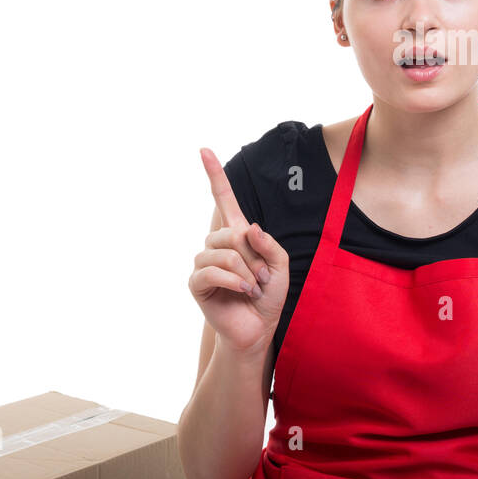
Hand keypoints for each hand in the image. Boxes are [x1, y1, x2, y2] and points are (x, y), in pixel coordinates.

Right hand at [189, 147, 290, 353]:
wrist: (258, 328)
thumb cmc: (269, 295)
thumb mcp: (280, 265)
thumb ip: (269, 244)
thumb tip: (248, 229)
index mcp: (237, 234)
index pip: (223, 199)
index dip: (215, 175)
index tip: (204, 149)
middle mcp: (216, 244)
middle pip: (231, 232)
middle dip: (254, 256)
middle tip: (262, 277)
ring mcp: (204, 263)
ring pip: (224, 252)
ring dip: (246, 271)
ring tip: (253, 287)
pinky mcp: (197, 283)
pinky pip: (213, 271)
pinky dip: (234, 281)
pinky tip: (243, 291)